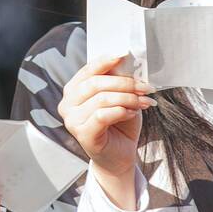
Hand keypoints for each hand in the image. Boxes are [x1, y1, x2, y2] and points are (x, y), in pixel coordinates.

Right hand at [58, 53, 156, 178]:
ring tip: (144, 102)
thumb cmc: (119, 125)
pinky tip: (132, 113)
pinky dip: (121, 111)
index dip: (105, 61)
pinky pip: (102, 115)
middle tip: (145, 86)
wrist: (119, 156)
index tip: (124, 55)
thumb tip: (126, 60)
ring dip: (128, 98)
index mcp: (73, 90)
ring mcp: (72, 120)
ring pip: (102, 99)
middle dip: (125, 83)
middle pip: (95, 83)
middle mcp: (67, 104)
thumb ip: (118, 80)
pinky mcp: (83, 134)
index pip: (87, 70)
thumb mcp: (120, 97)